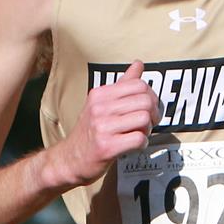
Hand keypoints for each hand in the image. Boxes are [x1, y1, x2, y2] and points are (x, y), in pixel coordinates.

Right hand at [46, 60, 161, 187]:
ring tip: (138, 134)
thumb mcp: (101, 104)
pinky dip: (142, 143)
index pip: (139, 85)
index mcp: (100, 94)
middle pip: (145, 101)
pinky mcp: (107, 146)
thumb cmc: (89, 132)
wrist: (70, 159)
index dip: (151, 97)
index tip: (147, 108)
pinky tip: (133, 145)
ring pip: (144, 119)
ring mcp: (102, 127)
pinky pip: (139, 139)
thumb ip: (122, 84)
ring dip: (148, 129)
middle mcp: (99, 108)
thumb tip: (138, 63)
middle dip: (153, 114)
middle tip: (147, 123)